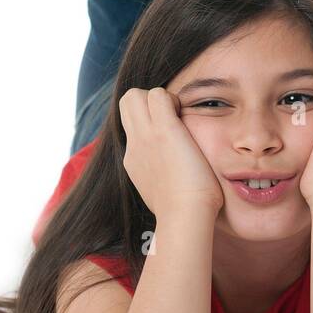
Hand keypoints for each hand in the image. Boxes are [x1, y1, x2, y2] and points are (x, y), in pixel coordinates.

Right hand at [119, 87, 224, 220]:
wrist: (183, 217)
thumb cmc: (182, 214)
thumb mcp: (161, 196)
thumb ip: (159, 181)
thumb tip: (169, 182)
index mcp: (134, 160)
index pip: (131, 124)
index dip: (148, 118)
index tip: (169, 133)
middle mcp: (134, 145)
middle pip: (125, 103)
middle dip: (147, 101)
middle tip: (171, 117)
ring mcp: (145, 136)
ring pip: (134, 94)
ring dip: (159, 98)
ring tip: (178, 117)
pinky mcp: (163, 129)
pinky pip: (159, 94)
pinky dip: (173, 99)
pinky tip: (187, 118)